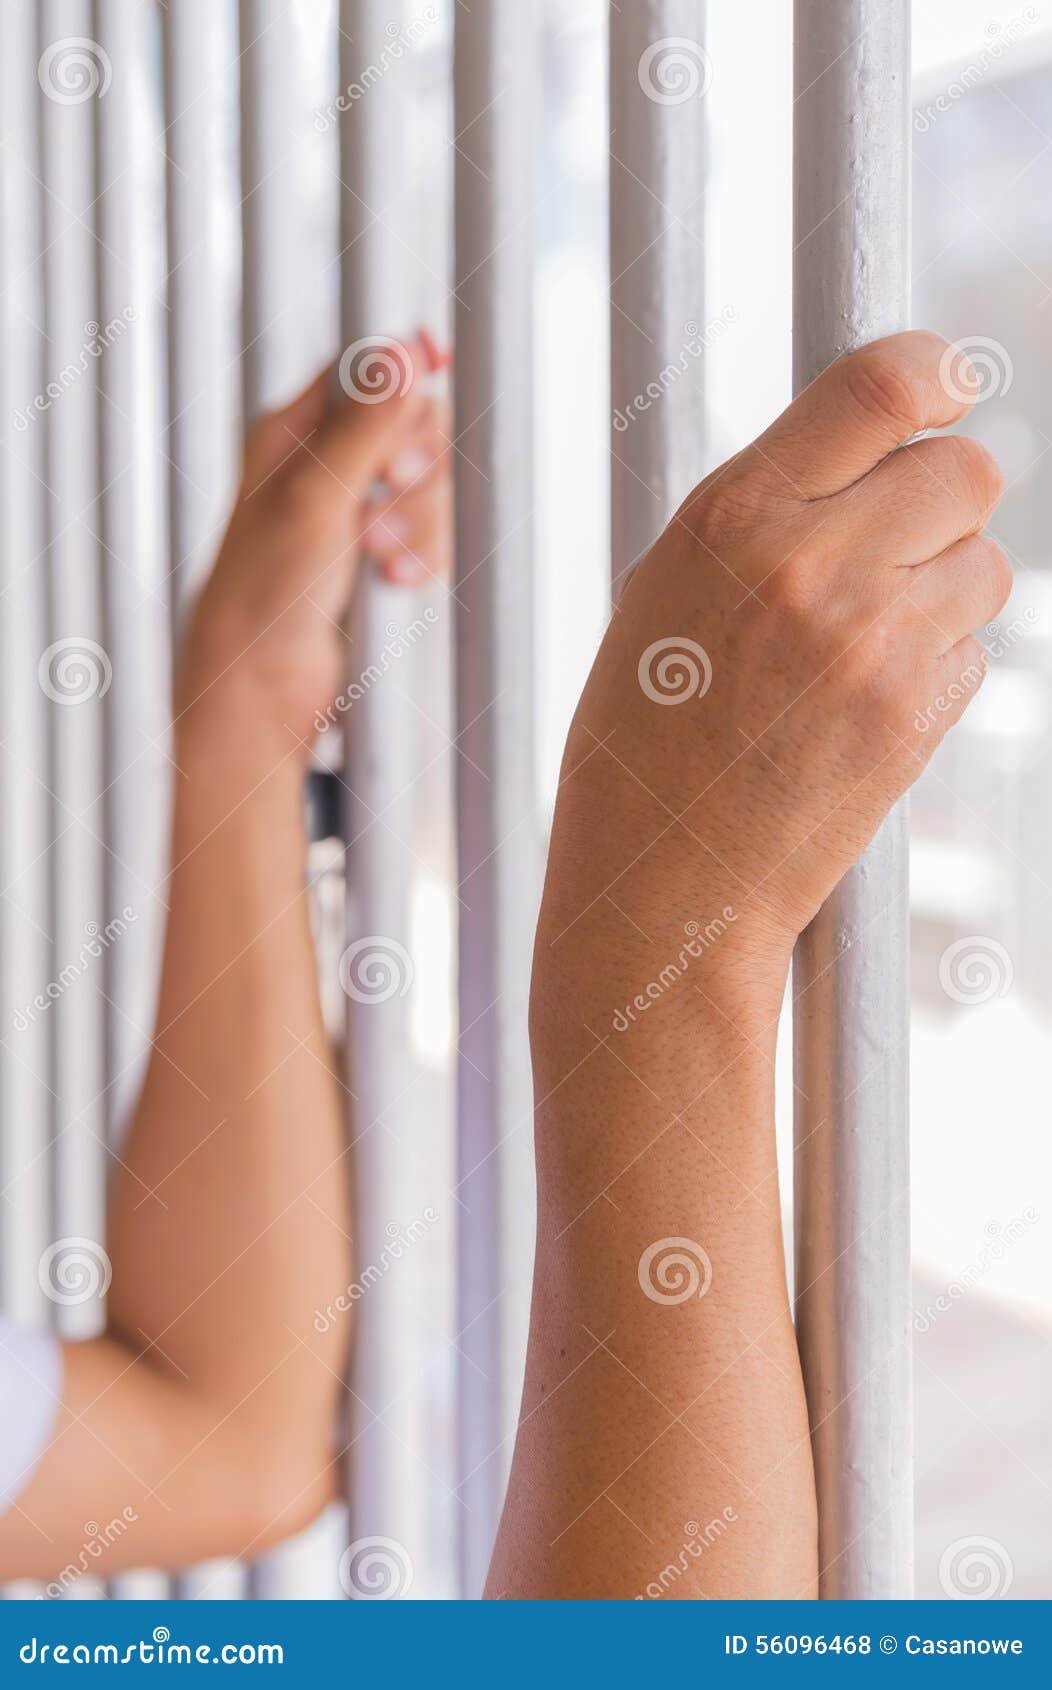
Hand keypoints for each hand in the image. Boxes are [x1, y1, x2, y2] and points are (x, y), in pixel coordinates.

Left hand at [176, 330, 449, 752]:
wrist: (263, 682)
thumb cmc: (263, 591)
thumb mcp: (315, 498)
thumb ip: (364, 428)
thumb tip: (401, 356)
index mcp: (294, 433)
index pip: (364, 372)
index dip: (404, 365)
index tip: (440, 358)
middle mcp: (327, 467)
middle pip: (413, 427)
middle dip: (417, 464)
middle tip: (392, 487)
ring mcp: (357, 514)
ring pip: (430, 487)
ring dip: (420, 521)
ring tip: (380, 556)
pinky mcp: (380, 557)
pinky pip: (432, 536)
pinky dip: (424, 556)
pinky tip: (395, 581)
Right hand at [543, 331, 1009, 994]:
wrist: (658, 883)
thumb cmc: (643, 738)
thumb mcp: (666, 591)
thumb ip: (765, 512)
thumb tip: (868, 455)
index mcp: (732, 514)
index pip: (882, 381)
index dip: (934, 374)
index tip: (943, 390)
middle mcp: (810, 563)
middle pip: (966, 467)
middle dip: (945, 500)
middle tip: (899, 545)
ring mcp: (871, 643)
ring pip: (984, 563)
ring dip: (945, 590)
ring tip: (866, 643)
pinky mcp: (912, 715)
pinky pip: (972, 651)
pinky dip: (935, 669)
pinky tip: (862, 708)